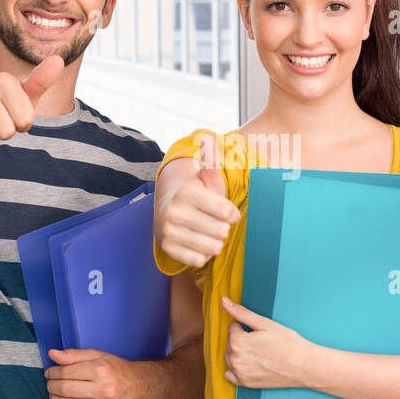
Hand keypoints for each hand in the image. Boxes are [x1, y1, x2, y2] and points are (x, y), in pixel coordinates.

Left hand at [44, 348, 148, 398]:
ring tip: (54, 394)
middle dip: (52, 386)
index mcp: (102, 370)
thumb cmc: (118, 370)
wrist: (142, 388)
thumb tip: (52, 354)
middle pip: (65, 389)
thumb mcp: (99, 356)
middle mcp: (104, 389)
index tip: (50, 372)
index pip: (67, 372)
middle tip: (50, 382)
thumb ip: (75, 355)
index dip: (53, 372)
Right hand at [155, 133, 239, 267]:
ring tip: (207, 233)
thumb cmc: (196, 196)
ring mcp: (169, 231)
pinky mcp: (167, 249)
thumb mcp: (206, 178)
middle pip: (222, 232)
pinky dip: (203, 254)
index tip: (228, 212)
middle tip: (214, 223)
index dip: (233, 215)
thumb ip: (211, 162)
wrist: (167, 212)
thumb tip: (208, 139)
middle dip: (223, 229)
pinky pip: (199, 260)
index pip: (228, 213)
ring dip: (214, 243)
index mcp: (188, 192)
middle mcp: (175, 211)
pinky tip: (197, 243)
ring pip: (212, 248)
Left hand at [220, 296, 315, 388]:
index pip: (232, 328)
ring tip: (258, 353)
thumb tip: (224, 301)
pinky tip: (250, 365)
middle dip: (242, 339)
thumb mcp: (265, 324)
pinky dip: (236, 369)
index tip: (259, 333)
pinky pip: (230, 374)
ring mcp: (239, 373)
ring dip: (238, 353)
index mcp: (238, 341)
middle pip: (230, 343)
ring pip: (230, 357)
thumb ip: (241, 313)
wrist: (303, 366)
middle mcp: (235, 359)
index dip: (246, 327)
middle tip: (261, 342)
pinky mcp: (245, 383)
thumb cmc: (287, 343)